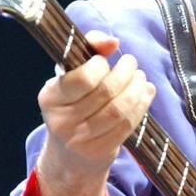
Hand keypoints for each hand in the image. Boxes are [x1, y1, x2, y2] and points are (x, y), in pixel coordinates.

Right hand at [38, 30, 155, 181]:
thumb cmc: (72, 104)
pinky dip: (141, 106)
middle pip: (105, 93)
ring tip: (140, 78)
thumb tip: (112, 41)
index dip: (100, 66)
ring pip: (119, 110)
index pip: (83, 78)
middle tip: (131, 64)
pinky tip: (145, 94)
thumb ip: (89, 50)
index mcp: (50, 97)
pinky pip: (127, 126)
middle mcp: (62, 121)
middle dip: (125, 74)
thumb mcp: (71, 77)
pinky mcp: (99, 152)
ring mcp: (80, 140)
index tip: (104, 61)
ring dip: (136, 90)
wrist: (69, 154)